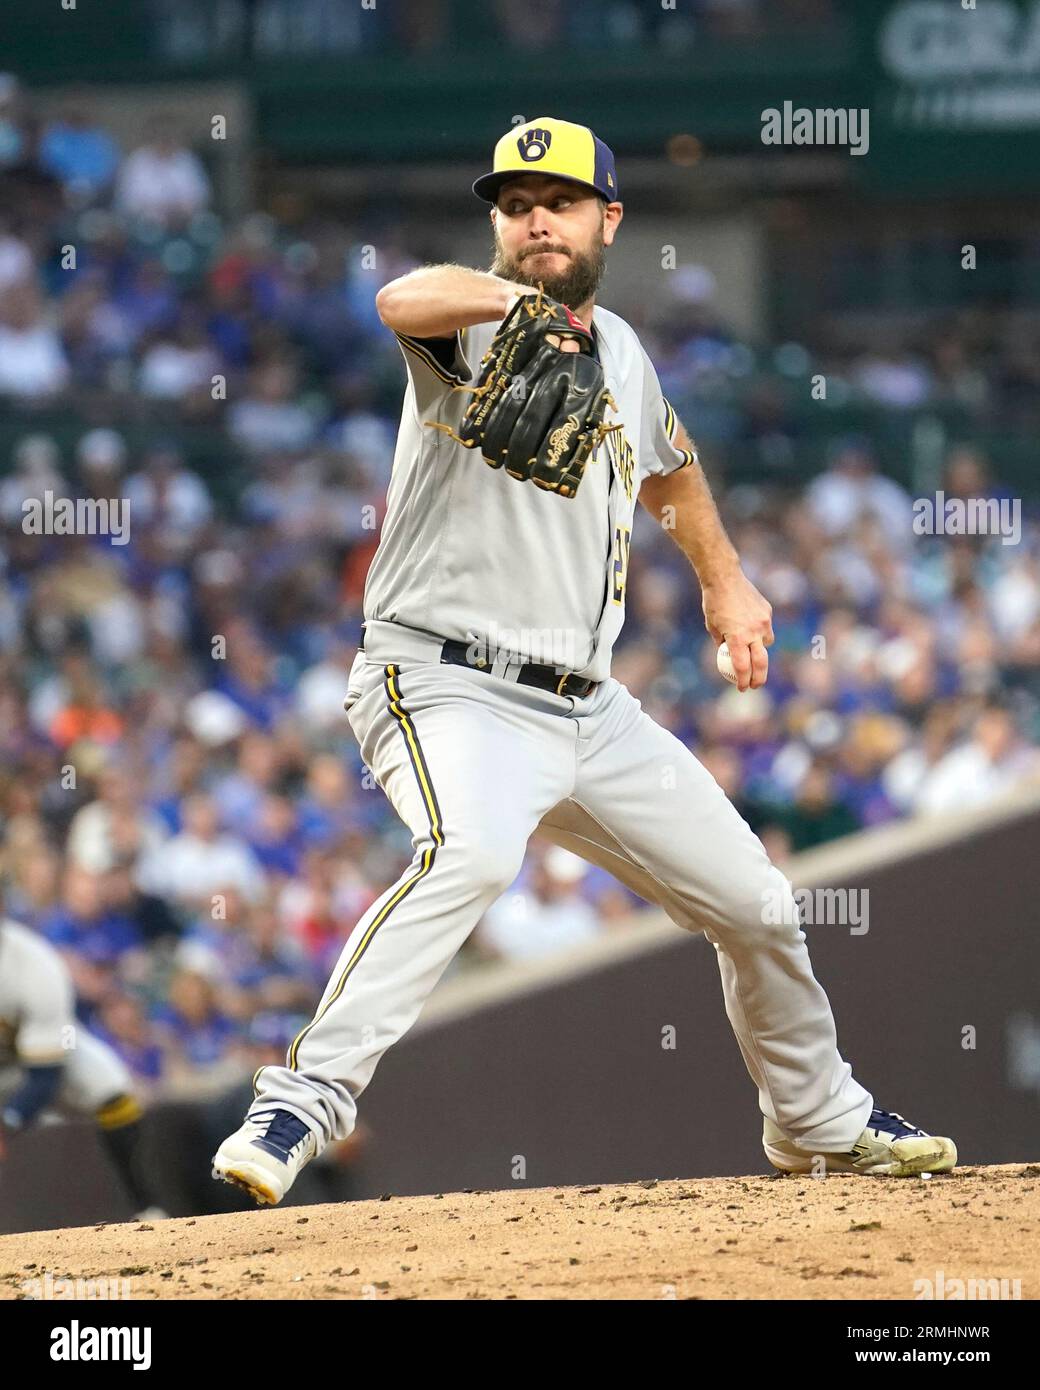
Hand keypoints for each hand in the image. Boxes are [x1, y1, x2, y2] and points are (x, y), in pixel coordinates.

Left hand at [701, 566, 774, 690]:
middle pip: (761, 663)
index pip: (743, 667)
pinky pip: (766, 629)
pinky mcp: (768, 613)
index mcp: (737, 638)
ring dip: (760, 651)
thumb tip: (728, 656)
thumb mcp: (712, 627)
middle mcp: (753, 632)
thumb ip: (723, 643)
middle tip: (755, 685)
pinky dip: (760, 632)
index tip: (742, 688)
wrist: (725, 578)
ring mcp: (763, 622)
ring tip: (750, 650)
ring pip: (766, 644)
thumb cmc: (714, 604)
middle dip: (759, 678)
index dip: (743, 681)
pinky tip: (750, 626)